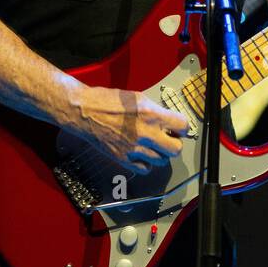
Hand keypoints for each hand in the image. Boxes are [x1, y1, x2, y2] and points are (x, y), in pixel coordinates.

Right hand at [64, 85, 187, 174]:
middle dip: (175, 143)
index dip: (182, 127)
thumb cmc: (106, 101)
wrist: (85, 112)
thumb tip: (167, 119)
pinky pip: (145, 169)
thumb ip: (155, 110)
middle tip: (169, 138)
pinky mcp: (123, 158)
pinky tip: (142, 154)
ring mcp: (134, 148)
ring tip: (154, 146)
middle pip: (175, 149)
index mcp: (150, 114)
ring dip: (161, 154)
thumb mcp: (137, 97)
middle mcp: (145, 133)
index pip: (182, 126)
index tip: (179, 128)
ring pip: (161, 161)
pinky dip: (146, 164)